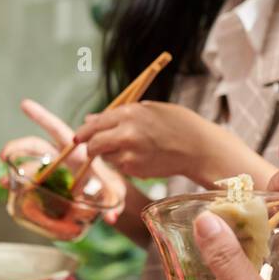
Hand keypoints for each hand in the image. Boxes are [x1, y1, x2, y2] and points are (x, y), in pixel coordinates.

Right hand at [0, 99, 125, 224]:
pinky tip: (7, 187)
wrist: (107, 198)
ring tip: (5, 181)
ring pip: (31, 165)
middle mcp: (62, 158)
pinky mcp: (47, 184)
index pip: (57, 130)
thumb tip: (111, 220)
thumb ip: (114, 205)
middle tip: (3, 154)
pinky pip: (30, 181)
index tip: (24, 104)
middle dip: (19, 147)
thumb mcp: (114, 193)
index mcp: (77, 151)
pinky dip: (18, 185)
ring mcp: (52, 171)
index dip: (42, 117)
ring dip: (16, 171)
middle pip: (37, 146)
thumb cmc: (111, 188)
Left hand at [73, 101, 215, 181]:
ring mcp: (129, 153)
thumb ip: (118, 115)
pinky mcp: (135, 169)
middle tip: (95, 149)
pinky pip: (121, 167)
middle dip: (91, 147)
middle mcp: (126, 133)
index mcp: (129, 113)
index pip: (95, 124)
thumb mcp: (149, 110)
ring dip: (111, 155)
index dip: (84, 132)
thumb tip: (90, 119)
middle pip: (93, 144)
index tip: (79, 137)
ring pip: (106, 158)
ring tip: (132, 149)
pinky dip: (125, 164)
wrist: (199, 148)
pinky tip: (143, 157)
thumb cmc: (178, 124)